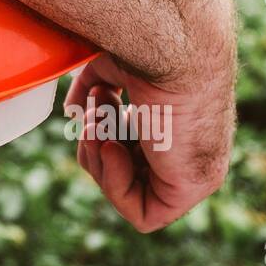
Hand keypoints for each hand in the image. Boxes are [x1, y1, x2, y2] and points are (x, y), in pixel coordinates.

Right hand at [64, 52, 234, 231]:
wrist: (171, 51)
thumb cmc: (147, 51)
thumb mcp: (111, 69)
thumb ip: (92, 91)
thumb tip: (73, 113)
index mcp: (177, 124)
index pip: (131, 148)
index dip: (105, 132)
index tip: (98, 99)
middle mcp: (188, 151)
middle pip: (127, 171)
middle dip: (97, 144)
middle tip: (94, 112)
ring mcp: (192, 173)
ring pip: (128, 193)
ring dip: (99, 157)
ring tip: (98, 122)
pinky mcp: (188, 190)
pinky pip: (142, 214)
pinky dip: (115, 184)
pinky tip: (114, 147)